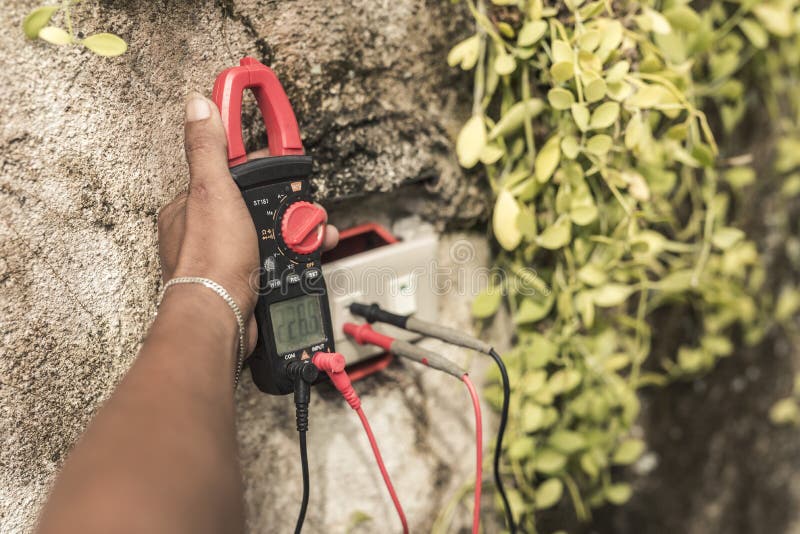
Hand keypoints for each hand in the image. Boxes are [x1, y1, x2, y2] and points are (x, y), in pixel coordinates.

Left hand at [157, 92, 338, 352]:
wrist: (221, 316)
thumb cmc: (211, 259)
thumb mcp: (212, 190)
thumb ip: (207, 148)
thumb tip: (198, 106)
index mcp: (190, 205)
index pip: (230, 171)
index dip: (261, 166)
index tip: (283, 163)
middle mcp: (205, 231)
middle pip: (256, 204)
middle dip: (288, 206)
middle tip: (305, 211)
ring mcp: (226, 256)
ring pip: (270, 233)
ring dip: (298, 232)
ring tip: (314, 234)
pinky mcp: (245, 278)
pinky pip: (276, 258)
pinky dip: (296, 256)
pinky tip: (307, 255)